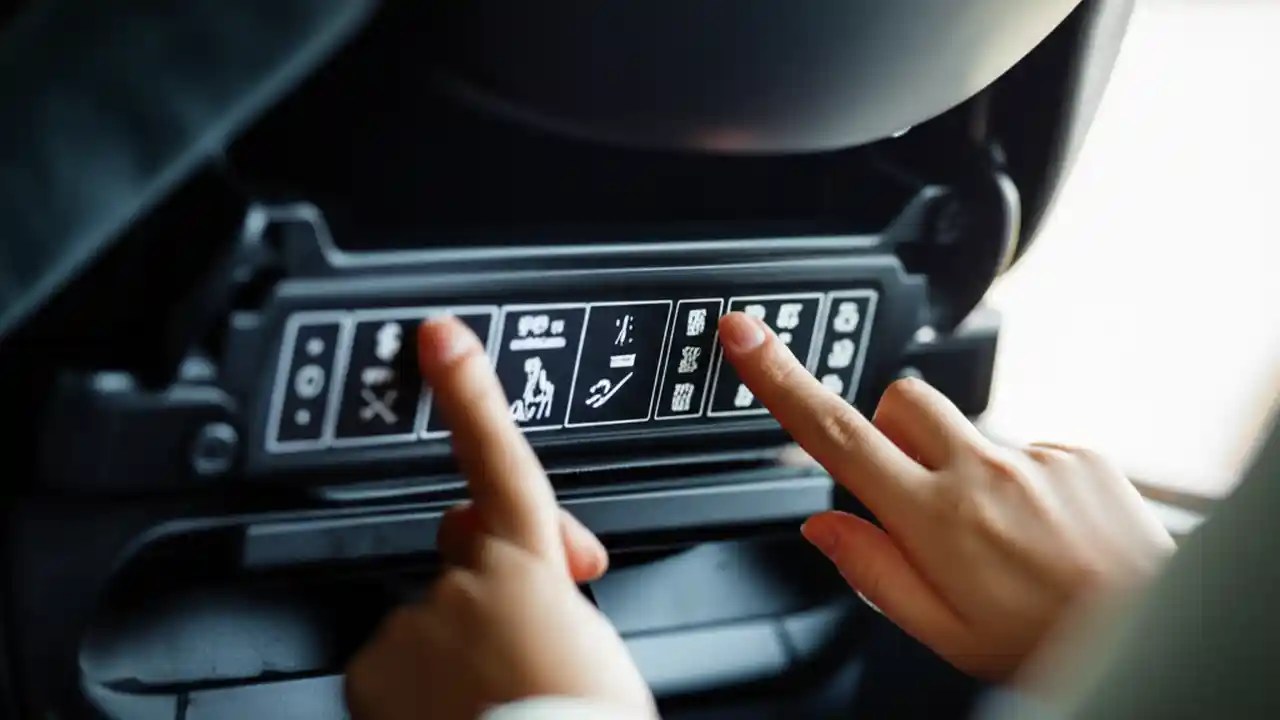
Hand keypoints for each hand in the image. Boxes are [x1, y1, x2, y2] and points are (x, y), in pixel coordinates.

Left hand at [345, 318, 654, 719]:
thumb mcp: (594, 634)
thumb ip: (553, 581)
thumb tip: (534, 564)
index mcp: (529, 567)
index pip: (499, 458)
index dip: (470, 390)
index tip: (439, 338)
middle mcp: (462, 585)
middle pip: (464, 544)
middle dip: (491, 569)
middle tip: (531, 635)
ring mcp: (414, 629)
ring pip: (431, 611)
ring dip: (459, 640)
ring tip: (499, 693)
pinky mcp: (375, 674)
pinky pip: (395, 662)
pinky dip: (420, 682)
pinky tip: (459, 710)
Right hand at [719, 312, 1174, 680]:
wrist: (1154, 637)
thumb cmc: (1045, 645)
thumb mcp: (940, 632)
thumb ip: (871, 570)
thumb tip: (822, 526)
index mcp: (934, 519)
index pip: (837, 434)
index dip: (781, 379)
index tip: (743, 335)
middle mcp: (983, 472)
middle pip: (900, 399)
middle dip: (891, 433)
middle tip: (916, 497)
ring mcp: (1034, 456)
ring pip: (965, 430)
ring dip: (961, 468)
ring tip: (1001, 537)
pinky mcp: (1079, 452)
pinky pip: (1023, 448)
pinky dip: (1020, 482)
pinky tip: (1044, 533)